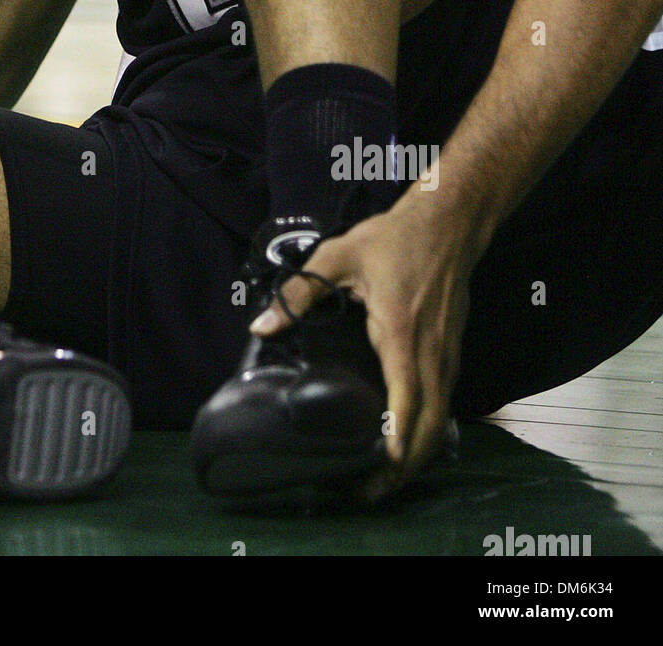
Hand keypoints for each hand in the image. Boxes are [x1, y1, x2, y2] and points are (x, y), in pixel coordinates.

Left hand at [250, 190, 475, 499]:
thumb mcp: (338, 256)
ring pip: (442, 419)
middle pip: (431, 425)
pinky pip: (444, 403)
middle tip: (370, 490)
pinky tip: (404, 440)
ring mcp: (448, 355)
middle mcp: (431, 352)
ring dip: (418, 453)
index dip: (397, 438)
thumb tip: (260, 326)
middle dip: (406, 466)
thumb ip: (299, 291)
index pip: (407, 399)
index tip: (381, 466)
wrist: (448, 222)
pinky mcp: (452, 353)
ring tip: (384, 477)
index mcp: (400, 333)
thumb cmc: (393, 239)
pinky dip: (428, 431)